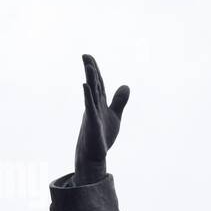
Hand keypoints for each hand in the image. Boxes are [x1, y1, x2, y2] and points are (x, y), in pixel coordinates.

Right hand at [73, 54, 129, 183]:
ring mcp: (92, 113)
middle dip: (90, 69)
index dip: (95, 69)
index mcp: (99, 103)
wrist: (94, 155)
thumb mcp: (115, 116)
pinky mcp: (92, 123)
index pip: (98, 82)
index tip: (88, 57)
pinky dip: (88, 96)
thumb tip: (126, 86)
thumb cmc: (101, 136)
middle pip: (93, 84)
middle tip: (85, 55)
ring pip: (92, 94)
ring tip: (89, 66)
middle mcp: (94, 105)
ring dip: (90, 79)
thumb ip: (119, 101)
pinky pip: (90, 107)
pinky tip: (86, 86)